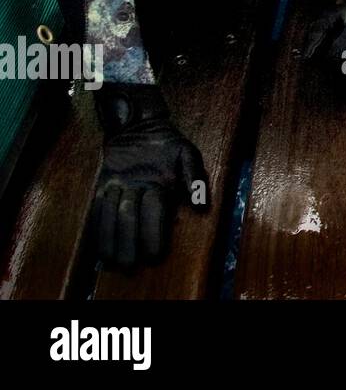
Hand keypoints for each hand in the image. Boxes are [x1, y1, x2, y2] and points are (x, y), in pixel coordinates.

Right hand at [92, 83, 208, 269]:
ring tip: (113, 263)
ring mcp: (115, 185)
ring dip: (110, 241)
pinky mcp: (102, 186)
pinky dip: (97, 229)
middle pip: (128, 217)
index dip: (153, 235)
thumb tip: (201, 206)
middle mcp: (133, 184)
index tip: (155, 256)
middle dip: (129, 244)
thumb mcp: (188, 153)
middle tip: (131, 266)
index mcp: (157, 179)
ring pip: (109, 216)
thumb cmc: (167, 145)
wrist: (136, 126)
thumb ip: (194, 178)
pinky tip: (98, 246)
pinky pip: (97, 210)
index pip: (153, 212)